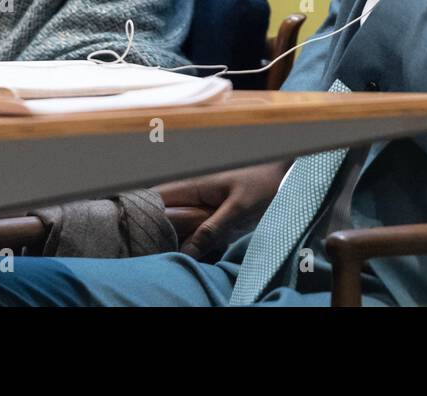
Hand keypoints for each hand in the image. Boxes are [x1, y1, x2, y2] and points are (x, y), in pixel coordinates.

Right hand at [153, 159, 289, 260]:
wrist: (287, 175)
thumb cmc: (265, 184)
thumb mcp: (240, 208)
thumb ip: (212, 228)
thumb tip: (186, 252)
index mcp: (194, 184)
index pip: (155, 196)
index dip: (143, 214)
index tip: (140, 236)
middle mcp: (193, 193)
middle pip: (162, 213)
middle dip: (158, 231)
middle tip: (156, 250)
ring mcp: (201, 204)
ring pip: (176, 222)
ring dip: (173, 236)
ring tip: (171, 250)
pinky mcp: (212, 214)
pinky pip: (192, 228)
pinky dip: (189, 239)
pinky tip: (191, 249)